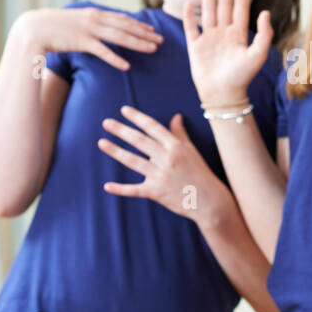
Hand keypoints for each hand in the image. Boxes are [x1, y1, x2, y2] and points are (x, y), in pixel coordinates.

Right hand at [16, 6, 162, 71]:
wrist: (33, 28)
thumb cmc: (53, 26)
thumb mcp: (75, 20)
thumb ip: (89, 23)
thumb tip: (100, 26)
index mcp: (95, 13)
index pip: (122, 18)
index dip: (139, 24)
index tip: (152, 29)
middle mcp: (95, 19)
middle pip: (126, 26)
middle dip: (145, 33)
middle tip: (161, 40)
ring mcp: (89, 30)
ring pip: (119, 37)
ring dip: (138, 43)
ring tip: (153, 49)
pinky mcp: (81, 42)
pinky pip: (102, 52)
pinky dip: (115, 58)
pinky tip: (127, 66)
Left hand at [98, 106, 228, 222]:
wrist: (209, 201)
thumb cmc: (200, 173)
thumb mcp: (191, 150)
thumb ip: (180, 134)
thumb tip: (175, 116)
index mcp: (176, 147)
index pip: (153, 128)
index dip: (137, 118)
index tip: (124, 110)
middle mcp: (167, 159)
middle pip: (140, 141)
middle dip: (122, 131)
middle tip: (106, 123)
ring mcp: (161, 176)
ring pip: (134, 161)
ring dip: (116, 152)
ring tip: (102, 142)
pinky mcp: (156, 192)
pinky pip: (135, 190)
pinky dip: (121, 189)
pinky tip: (107, 185)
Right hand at [183, 0, 273, 102]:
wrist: (223, 94)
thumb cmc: (242, 77)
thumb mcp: (258, 55)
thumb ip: (264, 34)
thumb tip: (265, 12)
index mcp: (239, 34)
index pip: (239, 7)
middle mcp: (224, 33)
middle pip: (223, 5)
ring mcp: (209, 39)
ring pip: (208, 12)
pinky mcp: (195, 47)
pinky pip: (191, 28)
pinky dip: (189, 16)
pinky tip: (188, 3)